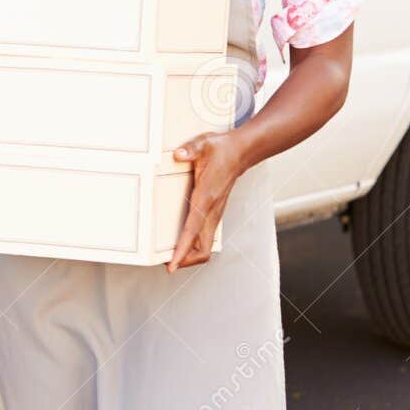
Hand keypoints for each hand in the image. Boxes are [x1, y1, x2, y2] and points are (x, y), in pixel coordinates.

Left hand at [167, 130, 250, 271]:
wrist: (242, 151)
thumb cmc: (222, 149)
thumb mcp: (203, 144)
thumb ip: (190, 150)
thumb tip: (178, 155)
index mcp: (206, 198)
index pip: (193, 231)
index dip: (182, 251)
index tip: (172, 265)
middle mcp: (212, 210)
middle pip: (203, 248)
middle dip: (187, 260)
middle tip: (167, 266)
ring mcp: (215, 213)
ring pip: (206, 245)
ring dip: (191, 255)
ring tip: (173, 259)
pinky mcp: (215, 212)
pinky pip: (205, 236)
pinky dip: (195, 245)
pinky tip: (183, 244)